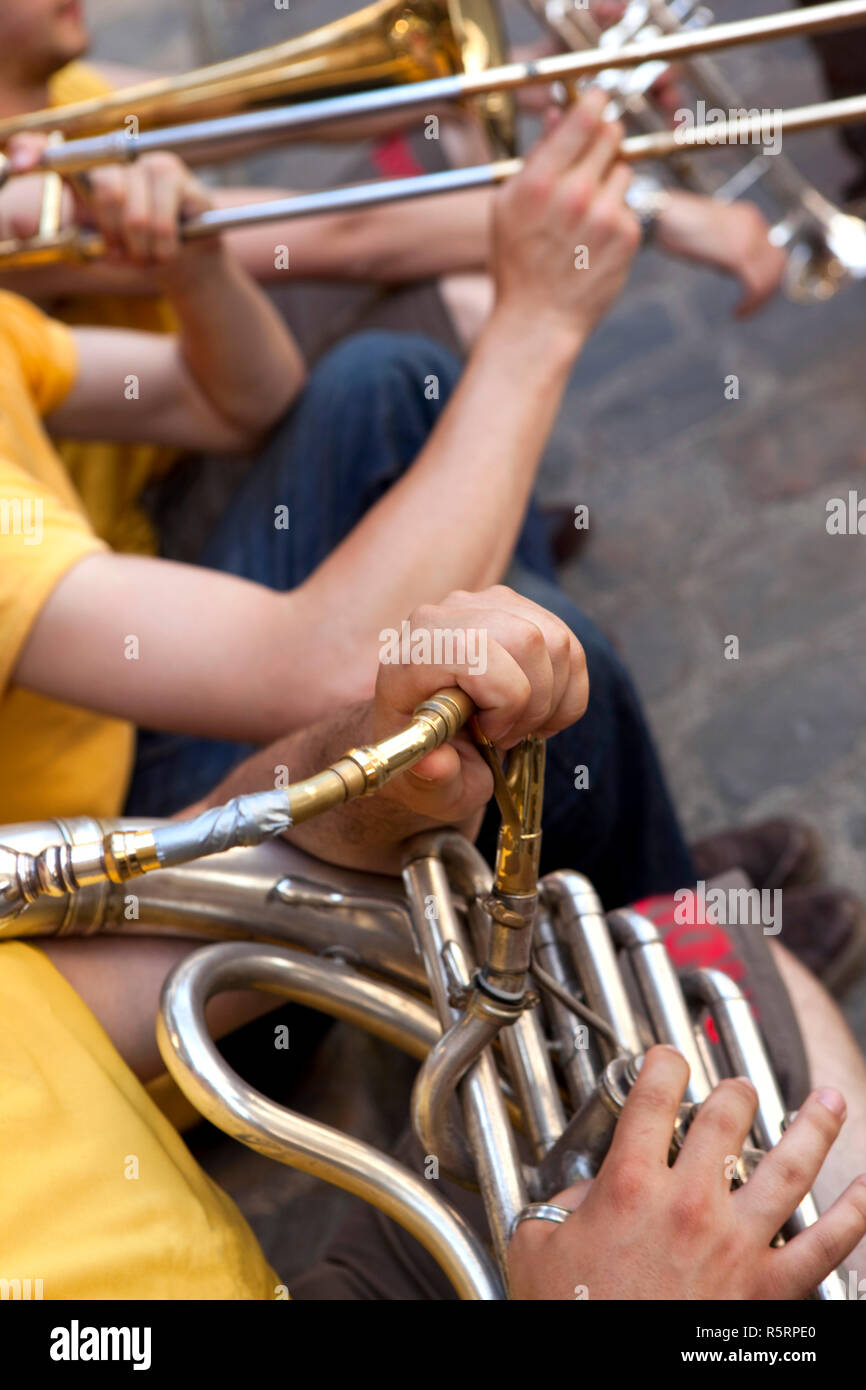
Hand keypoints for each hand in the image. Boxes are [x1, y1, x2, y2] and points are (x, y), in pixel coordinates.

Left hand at [6, 132, 215, 266]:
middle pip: (107, 188)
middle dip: (116, 234)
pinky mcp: (179, 177)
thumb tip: (29, 228)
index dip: (35, 151)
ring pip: (137, 215)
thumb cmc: (138, 249)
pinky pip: (163, 223)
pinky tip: (166, 251)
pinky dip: (162, 250)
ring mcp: (151, 162)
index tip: (20, 164)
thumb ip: (73, 234)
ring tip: (148, 257)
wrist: (184, 261)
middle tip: (124, 254)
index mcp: (93, 172)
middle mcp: (119, 159)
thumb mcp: (101, 245)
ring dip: (142, 250)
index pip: (59, 153)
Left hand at [373, 585, 587, 829]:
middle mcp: (446, 616)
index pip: (476, 649)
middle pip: (527, 639)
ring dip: (554, 699)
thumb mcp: (424, 787)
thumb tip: (435, 764)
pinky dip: (570, 691)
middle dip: (535, 702)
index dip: (502, 700)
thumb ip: (430, 779)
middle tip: (510, 734)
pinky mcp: (520, 611)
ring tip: (522, 725)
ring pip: (556, 641)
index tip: (490, 735)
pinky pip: (570, 645)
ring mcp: (487, 606)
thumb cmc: (428, 760)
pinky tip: (541, 712)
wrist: (432, 735)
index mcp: (412, 655)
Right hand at [491, 90, 639, 348]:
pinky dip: (616, 213)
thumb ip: (535, 157)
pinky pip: (629, 203)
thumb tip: (557, 113)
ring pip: (623, 169)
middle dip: (602, 140)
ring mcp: (606, 215)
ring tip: (585, 212)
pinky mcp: (627, 235)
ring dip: (609, 180)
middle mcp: (576, 194)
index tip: (598, 98)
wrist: (538, 320)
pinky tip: (594, 238)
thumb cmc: (517, 264)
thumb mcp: (508, 206)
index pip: (583, 117)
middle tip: (589, 159)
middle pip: (610, 134)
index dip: (594, 101)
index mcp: (540, 182)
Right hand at [509, 1044, 865, 1298]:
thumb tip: (585, 1190)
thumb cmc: (571, 1317)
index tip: (668, 1061)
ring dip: (813, 1128)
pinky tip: (865, 1192)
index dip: (663, 1063)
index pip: (655, 1095)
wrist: (605, 1383)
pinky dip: (854, 1216)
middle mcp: (690, 1205)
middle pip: (727, 1118)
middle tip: (739, 1089)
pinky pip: (826, 1247)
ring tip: (828, 1102)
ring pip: (789, 1168)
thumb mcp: (539, 1245)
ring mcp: (737, 1245)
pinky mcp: (768, 1290)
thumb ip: (563, 1202)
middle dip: (736, 1092)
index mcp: (631, 1185)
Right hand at [655, 189, 786, 316]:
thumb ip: (725, 246)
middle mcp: (754, 225)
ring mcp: (748, 238)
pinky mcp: (738, 254)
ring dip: (759, 299)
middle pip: (778, 263)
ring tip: (743, 312)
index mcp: (748, 217)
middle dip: (767, 290)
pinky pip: (756, 284)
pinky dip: (751, 302)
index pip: (772, 249)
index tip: (751, 293)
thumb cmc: (675, 225)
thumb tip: (730, 267)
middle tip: (750, 306)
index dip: (766, 275)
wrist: (661, 214)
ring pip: (771, 276)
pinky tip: (737, 311)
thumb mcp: (709, 233)